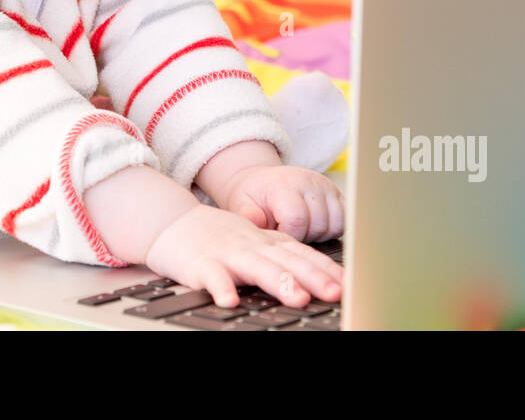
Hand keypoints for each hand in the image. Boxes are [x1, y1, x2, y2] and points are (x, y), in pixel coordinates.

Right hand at [143, 204, 342, 309]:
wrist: (175, 224)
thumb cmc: (222, 239)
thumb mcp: (258, 243)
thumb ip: (285, 258)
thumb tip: (325, 280)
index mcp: (268, 243)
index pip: (303, 254)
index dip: (327, 268)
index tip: (349, 283)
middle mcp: (252, 246)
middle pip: (286, 261)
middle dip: (313, 277)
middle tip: (335, 293)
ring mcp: (227, 254)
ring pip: (255, 267)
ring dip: (278, 282)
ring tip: (297, 298)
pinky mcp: (201, 265)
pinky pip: (212, 276)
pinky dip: (222, 287)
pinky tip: (230, 301)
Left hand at [219, 164, 344, 242]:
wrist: (262, 181)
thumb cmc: (253, 196)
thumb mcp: (241, 203)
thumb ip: (248, 215)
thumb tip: (255, 222)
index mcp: (284, 184)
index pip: (296, 219)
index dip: (288, 237)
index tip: (278, 238)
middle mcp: (309, 182)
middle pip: (318, 225)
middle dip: (304, 237)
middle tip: (288, 232)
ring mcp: (326, 187)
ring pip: (335, 225)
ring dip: (320, 235)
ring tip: (301, 229)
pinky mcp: (338, 194)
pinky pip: (346, 220)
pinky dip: (334, 229)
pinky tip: (316, 228)